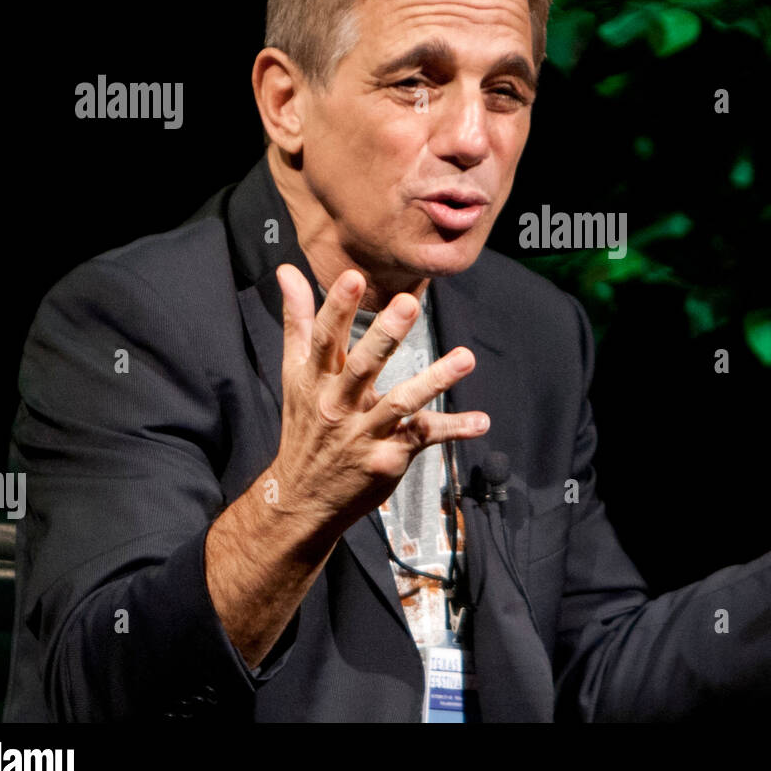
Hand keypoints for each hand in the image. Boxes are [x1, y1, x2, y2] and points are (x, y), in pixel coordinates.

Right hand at [269, 263, 490, 530]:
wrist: (301, 500)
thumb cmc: (304, 425)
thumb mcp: (295, 374)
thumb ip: (297, 321)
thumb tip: (288, 270)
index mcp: (314, 380)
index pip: (325, 339)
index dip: (337, 308)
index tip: (353, 276)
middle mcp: (337, 406)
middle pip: (362, 367)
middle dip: (385, 335)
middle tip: (409, 304)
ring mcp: (364, 434)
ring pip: (400, 403)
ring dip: (435, 380)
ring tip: (466, 358)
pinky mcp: (388, 458)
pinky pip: (424, 438)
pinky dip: (454, 429)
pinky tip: (482, 421)